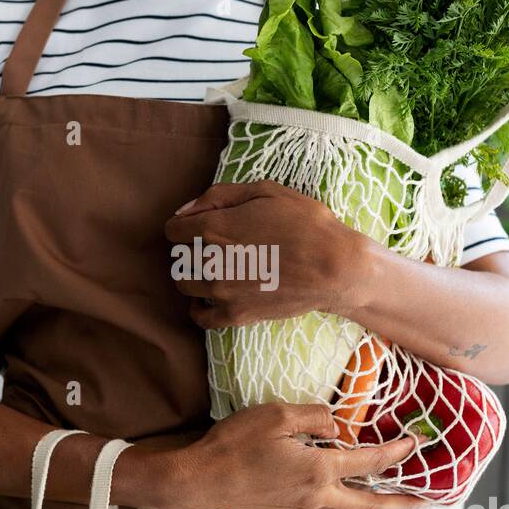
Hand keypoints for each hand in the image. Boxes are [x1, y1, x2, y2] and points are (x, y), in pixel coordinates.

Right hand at [123, 403, 422, 508]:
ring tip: (394, 490)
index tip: (418, 442)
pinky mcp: (285, 506)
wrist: (197, 481)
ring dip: (374, 497)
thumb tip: (337, 423)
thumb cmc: (234, 445)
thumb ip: (314, 417)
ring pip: (347, 503)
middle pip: (370, 504)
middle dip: (403, 503)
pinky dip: (342, 491)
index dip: (397, 451)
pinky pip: (323, 498)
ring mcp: (300, 505)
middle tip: (430, 501)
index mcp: (319, 471)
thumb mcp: (277, 416)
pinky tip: (340, 478)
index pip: (369, 461)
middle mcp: (316, 495)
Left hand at [164, 181, 367, 328]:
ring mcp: (222, 291)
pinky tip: (209, 298)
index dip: (183, 225)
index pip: (173, 229)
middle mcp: (212, 260)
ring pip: (184, 284)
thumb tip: (183, 210)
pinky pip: (200, 317)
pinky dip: (199, 308)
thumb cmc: (306, 223)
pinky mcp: (236, 314)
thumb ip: (218, 196)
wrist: (335, 267)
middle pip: (178, 257)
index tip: (196, 227)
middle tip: (212, 248)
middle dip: (189, 250)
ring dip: (192, 275)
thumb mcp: (266, 191)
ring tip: (213, 270)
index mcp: (215, 226)